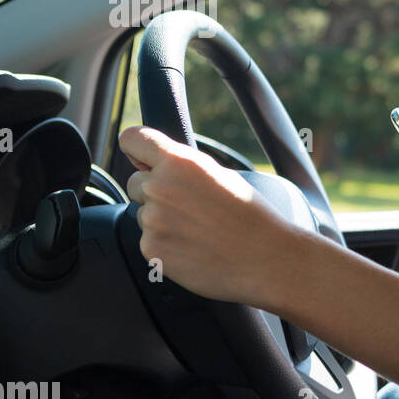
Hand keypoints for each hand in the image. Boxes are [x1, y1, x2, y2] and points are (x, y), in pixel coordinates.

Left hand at [118, 125, 296, 305]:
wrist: (266, 259)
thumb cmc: (252, 218)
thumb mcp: (223, 176)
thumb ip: (184, 167)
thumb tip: (153, 164)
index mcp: (180, 162)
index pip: (132, 139)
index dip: (136, 150)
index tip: (142, 159)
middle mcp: (160, 187)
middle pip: (135, 182)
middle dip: (153, 191)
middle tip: (188, 206)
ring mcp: (153, 220)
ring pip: (144, 215)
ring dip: (163, 221)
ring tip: (199, 231)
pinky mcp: (152, 249)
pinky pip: (149, 241)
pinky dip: (167, 245)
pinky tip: (195, 247)